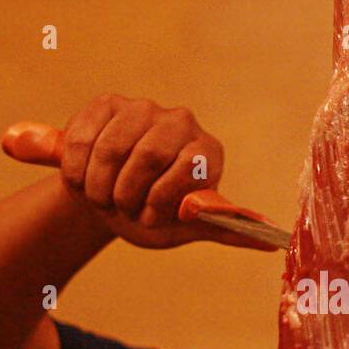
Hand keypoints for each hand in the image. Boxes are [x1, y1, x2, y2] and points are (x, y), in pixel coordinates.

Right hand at [52, 94, 247, 248]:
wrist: (108, 201)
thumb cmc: (151, 215)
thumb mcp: (186, 229)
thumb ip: (224, 230)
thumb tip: (271, 243)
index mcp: (207, 151)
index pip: (191, 165)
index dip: (162, 197)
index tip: (148, 217)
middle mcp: (181, 122)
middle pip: (150, 153)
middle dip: (128, 193)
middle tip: (121, 209)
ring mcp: (143, 109)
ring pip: (112, 147)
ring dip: (99, 185)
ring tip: (102, 197)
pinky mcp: (106, 104)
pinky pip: (84, 136)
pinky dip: (76, 168)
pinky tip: (81, 180)